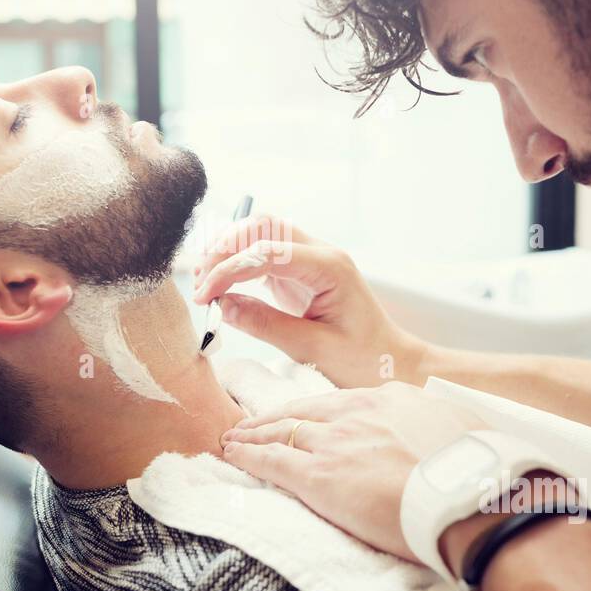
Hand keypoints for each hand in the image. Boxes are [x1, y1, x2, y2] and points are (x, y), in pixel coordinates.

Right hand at [192, 214, 426, 387]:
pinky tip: (219, 285)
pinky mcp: (300, 273)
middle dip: (224, 248)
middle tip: (198, 282)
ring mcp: (310, 260)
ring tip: (202, 281)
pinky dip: (238, 264)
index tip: (203, 295)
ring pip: (261, 233)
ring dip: (228, 251)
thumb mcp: (312, 349)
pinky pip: (263, 255)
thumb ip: (265, 325)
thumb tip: (221, 306)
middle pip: (262, 227)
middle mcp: (320, 254)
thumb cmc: (363, 360)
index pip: (267, 252)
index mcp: (329, 268)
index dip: (229, 269)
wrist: (392, 364)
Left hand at [220, 381, 484, 561]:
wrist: (469, 495)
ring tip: (233, 439)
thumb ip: (441, 428)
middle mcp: (356, 414)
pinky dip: (247, 455)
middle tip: (249, 423)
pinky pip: (271, 460)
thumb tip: (447, 436)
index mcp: (390, 400)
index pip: (338, 402)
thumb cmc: (477, 471)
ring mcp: (335, 442)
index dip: (314, 412)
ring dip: (252, 435)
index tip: (302, 417)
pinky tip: (231, 454)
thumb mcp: (463, 430)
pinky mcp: (319, 476)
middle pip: (302, 411)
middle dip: (272, 417)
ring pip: (280, 431)